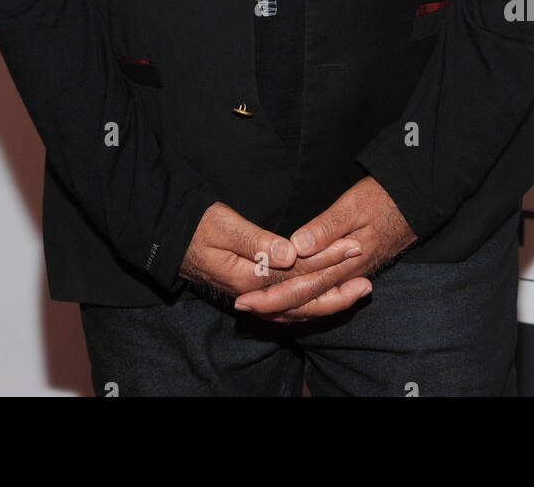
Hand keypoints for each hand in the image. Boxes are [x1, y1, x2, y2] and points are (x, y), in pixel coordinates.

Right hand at [178, 200, 365, 302]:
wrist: (167, 238)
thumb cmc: (194, 225)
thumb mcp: (223, 225)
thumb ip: (257, 241)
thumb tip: (291, 253)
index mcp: (249, 278)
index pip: (299, 272)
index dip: (328, 259)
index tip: (353, 246)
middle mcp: (253, 295)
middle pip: (303, 301)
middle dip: (337, 291)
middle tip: (367, 283)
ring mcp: (252, 298)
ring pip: (296, 309)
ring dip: (327, 302)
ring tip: (355, 294)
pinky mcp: (251, 294)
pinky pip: (285, 308)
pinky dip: (308, 307)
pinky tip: (322, 301)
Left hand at [231, 177, 416, 322]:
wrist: (414, 203)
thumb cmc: (382, 199)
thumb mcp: (353, 207)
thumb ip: (326, 228)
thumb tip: (296, 248)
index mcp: (342, 263)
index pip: (301, 289)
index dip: (271, 296)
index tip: (245, 299)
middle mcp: (344, 276)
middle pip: (304, 301)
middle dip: (272, 306)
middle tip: (241, 305)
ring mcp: (349, 275)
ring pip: (314, 301)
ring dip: (286, 306)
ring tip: (259, 307)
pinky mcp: (352, 270)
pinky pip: (324, 294)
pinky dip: (304, 301)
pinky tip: (292, 299)